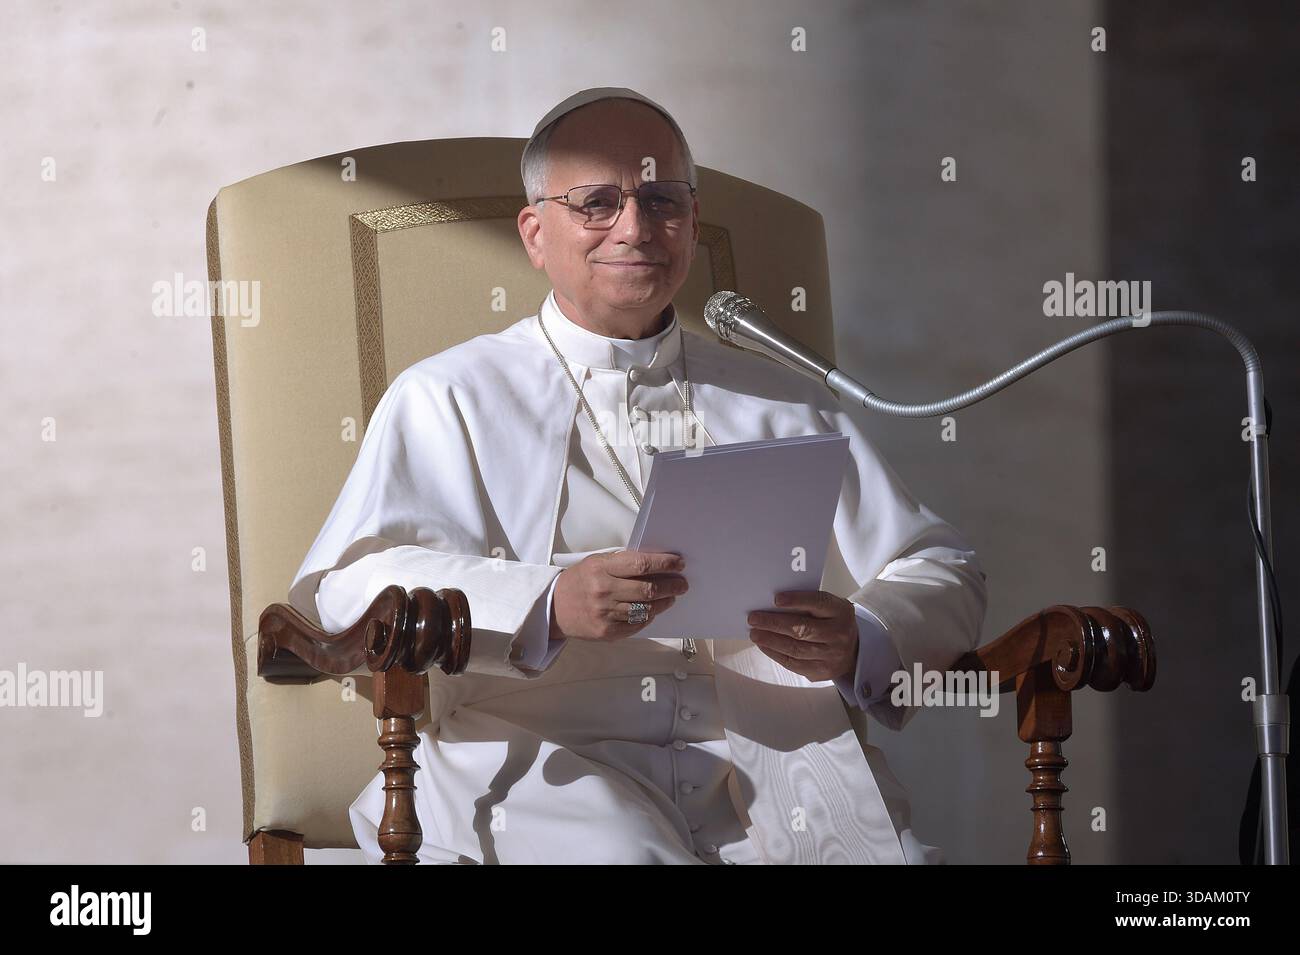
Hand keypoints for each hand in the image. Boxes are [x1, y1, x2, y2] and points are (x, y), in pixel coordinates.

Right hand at [551, 550, 687, 641]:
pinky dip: (648, 617)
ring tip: (671, 597)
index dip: (664, 564)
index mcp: (601, 568)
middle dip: (671, 586)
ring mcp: (605, 614)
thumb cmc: (580, 581)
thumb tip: (656, 564)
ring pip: (645, 609)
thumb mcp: (596, 563)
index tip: (679, 563)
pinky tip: (653, 610)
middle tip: (682, 584)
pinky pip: (636, 625)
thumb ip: (622, 563)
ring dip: (664, 603)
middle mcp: (603, 591)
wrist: (554, 608)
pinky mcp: (606, 632)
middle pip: (648, 589)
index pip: (641, 564)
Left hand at [746, 590, 857, 682]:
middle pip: (802, 629)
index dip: (796, 600)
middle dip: (774, 623)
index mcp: (841, 612)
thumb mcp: (829, 608)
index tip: (776, 599)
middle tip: (754, 618)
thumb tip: (773, 604)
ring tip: (754, 633)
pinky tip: (764, 645)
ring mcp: (831, 656)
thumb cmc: (833, 623)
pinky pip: (793, 664)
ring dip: (770, 640)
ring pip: (795, 649)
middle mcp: (839, 634)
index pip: (818, 603)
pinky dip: (775, 653)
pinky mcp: (821, 671)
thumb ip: (808, 604)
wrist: (853, 651)